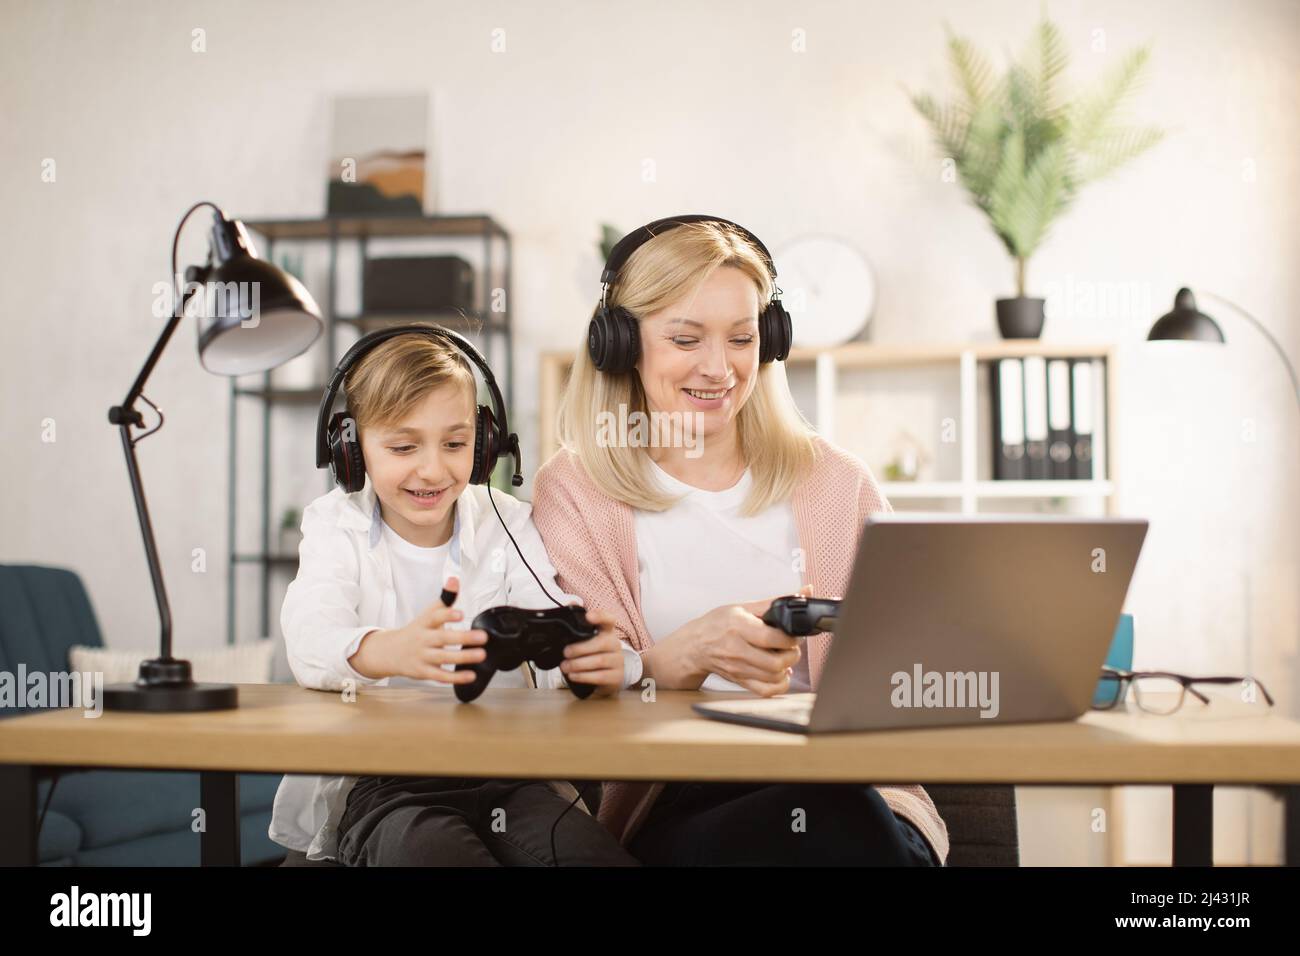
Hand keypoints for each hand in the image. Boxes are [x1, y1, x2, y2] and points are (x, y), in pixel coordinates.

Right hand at [347, 576, 487, 683]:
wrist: (390, 653)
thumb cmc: (416, 631)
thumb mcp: (428, 614)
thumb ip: (444, 599)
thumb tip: (454, 579)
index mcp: (424, 623)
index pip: (434, 617)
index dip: (446, 615)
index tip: (460, 613)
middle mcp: (422, 640)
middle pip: (441, 638)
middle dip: (462, 637)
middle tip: (483, 637)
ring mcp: (422, 657)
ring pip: (442, 658)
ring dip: (462, 657)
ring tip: (481, 655)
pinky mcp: (423, 672)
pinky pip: (440, 675)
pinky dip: (455, 677)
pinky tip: (471, 675)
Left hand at [557, 608, 624, 697]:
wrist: (610, 677)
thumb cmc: (594, 655)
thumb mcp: (588, 640)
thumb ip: (578, 625)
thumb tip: (569, 605)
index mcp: (607, 632)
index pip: (608, 620)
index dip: (600, 616)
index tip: (589, 616)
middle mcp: (615, 644)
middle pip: (602, 643)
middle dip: (581, 648)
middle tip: (565, 652)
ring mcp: (618, 661)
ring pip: (600, 661)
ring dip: (579, 664)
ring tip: (565, 667)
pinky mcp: (617, 677)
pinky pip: (600, 676)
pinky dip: (584, 676)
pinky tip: (573, 676)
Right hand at [647, 585, 812, 695]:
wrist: (694, 645)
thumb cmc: (718, 624)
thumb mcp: (743, 607)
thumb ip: (775, 602)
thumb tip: (806, 591)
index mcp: (739, 627)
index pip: (772, 637)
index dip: (790, 637)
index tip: (793, 633)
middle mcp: (737, 649)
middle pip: (776, 661)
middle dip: (792, 654)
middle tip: (790, 646)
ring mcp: (738, 668)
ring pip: (774, 677)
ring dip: (787, 667)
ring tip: (783, 657)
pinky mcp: (740, 681)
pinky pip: (766, 691)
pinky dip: (779, 684)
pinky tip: (779, 673)